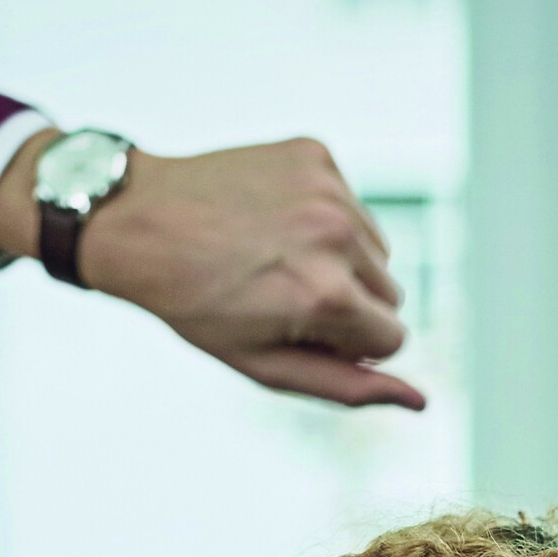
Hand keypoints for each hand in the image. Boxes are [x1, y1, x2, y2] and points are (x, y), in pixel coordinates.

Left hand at [0, 131, 425, 406]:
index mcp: (328, 295)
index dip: (348, 345)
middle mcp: (338, 235)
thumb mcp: (267, 364)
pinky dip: (324, 217)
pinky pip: (353, 204)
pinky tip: (275, 220)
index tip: (300, 331)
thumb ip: (348, 387)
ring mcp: (328, 188)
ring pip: (378, 249)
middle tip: (281, 293)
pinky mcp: (316, 154)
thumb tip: (420, 402)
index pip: (393, 338)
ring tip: (277, 256)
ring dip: (340, 260)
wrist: (137, 219)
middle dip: (349, 303)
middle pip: (391, 294)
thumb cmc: (197, 305)